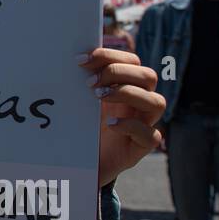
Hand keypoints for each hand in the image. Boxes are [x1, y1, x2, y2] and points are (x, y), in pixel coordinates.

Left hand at [79, 47, 165, 186]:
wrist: (79, 163)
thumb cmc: (79, 127)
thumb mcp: (79, 101)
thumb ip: (78, 82)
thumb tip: (61, 57)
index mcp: (125, 86)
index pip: (131, 61)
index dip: (110, 56)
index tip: (81, 60)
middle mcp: (138, 103)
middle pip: (148, 76)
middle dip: (118, 73)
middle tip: (89, 83)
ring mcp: (144, 124)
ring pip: (157, 102)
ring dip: (127, 94)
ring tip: (98, 97)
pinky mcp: (141, 147)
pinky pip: (151, 135)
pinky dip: (131, 126)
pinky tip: (110, 124)